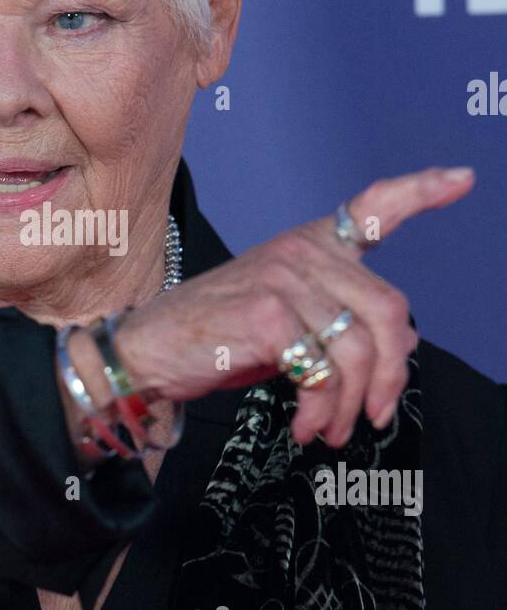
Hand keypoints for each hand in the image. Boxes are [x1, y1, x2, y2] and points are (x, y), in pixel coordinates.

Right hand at [114, 166, 474, 446]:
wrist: (146, 353)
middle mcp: (300, 252)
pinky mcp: (266, 314)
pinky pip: (321, 371)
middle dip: (390, 376)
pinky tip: (306, 425)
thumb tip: (405, 346)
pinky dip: (321, 409)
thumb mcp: (290, 325)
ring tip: (332, 430)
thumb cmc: (217, 337)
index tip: (462, 179)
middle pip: (387, 311)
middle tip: (373, 416)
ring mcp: (283, 279)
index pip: (373, 206)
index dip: (422, 191)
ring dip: (351, 404)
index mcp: (308, 246)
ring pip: (357, 349)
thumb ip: (345, 324)